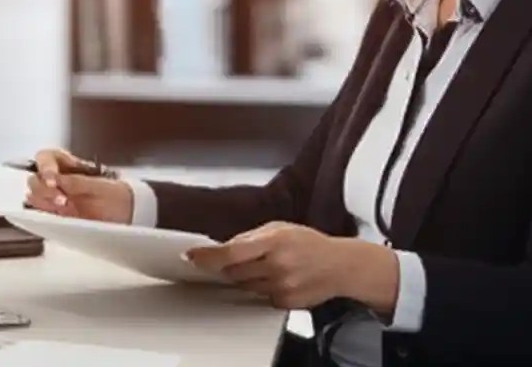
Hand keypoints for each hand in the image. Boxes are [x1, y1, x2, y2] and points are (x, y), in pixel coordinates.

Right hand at [22, 148, 133, 223]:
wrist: (128, 215)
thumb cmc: (118, 195)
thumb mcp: (101, 186)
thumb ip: (78, 182)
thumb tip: (59, 181)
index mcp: (68, 165)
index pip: (46, 158)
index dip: (45, 167)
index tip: (53, 180)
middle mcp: (58, 180)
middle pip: (36, 178)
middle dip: (44, 188)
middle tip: (61, 199)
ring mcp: (55, 198)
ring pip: (34, 195)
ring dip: (42, 201)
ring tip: (62, 207)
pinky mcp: (56, 215)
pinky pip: (40, 213)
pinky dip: (43, 213)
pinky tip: (53, 216)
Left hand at [186, 222, 399, 314]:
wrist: (340, 266)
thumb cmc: (308, 243)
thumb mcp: (279, 228)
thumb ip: (250, 238)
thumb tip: (221, 248)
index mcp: (273, 240)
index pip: (231, 252)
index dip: (207, 256)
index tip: (191, 256)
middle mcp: (277, 265)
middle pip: (232, 272)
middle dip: (229, 266)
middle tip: (240, 259)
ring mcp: (281, 286)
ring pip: (243, 287)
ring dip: (245, 278)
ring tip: (265, 266)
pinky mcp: (285, 303)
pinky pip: (259, 299)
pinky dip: (261, 289)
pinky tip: (278, 278)